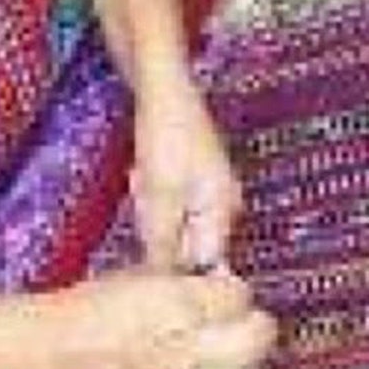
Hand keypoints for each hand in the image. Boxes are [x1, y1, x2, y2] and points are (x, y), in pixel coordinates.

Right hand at [41, 268, 275, 368]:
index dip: (238, 294)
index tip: (227, 295)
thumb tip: (227, 286)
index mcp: (177, 303)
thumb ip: (190, 283)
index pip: (240, 297)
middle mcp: (182, 346)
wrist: (55, 353)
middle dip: (257, 329)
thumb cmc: (96, 306)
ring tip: (233, 361)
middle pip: (254, 341)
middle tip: (244, 326)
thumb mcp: (146, 276)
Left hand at [131, 72, 242, 270]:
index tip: (150, 229)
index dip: (170, 258)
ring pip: (170, 223)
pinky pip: (166, 203)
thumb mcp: (160, 196)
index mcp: (224, 211)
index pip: (202, 263)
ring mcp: (208, 189)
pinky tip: (144, 170)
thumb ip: (163, 244)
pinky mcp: (190, 177)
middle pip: (184, 243)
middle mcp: (223, 204)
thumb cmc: (165, 137)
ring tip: (144, 175)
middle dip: (157, 226)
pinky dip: (150, 192)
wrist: (162, 85)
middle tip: (146, 191)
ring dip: (150, 207)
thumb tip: (163, 283)